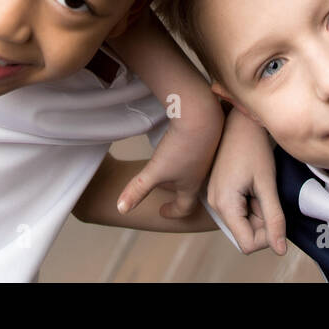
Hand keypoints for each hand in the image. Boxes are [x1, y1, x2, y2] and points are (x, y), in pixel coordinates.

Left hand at [117, 81, 222, 219]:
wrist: (201, 116)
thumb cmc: (179, 148)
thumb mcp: (155, 170)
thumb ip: (138, 189)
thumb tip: (121, 210)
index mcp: (191, 185)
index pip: (185, 207)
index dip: (173, 212)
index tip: (161, 211)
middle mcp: (202, 172)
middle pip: (191, 188)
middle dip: (177, 191)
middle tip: (163, 188)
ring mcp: (207, 154)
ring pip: (194, 170)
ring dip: (181, 172)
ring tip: (169, 166)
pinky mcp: (207, 138)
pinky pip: (197, 153)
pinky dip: (186, 155)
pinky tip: (179, 145)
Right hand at [206, 107, 286, 254]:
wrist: (239, 121)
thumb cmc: (254, 148)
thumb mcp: (267, 184)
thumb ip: (274, 219)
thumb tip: (280, 250)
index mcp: (225, 205)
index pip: (248, 244)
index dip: (267, 236)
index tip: (275, 212)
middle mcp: (215, 205)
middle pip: (245, 234)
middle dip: (263, 221)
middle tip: (268, 194)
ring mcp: (215, 198)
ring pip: (243, 222)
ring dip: (258, 211)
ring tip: (261, 186)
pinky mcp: (219, 192)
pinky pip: (238, 210)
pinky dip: (251, 203)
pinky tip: (254, 184)